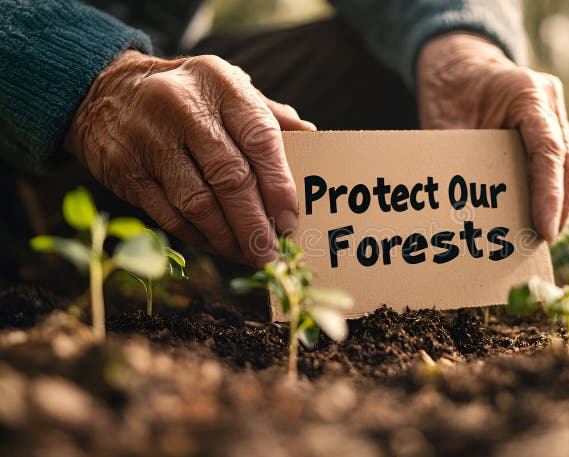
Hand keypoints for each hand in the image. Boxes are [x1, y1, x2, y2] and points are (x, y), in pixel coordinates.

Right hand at [67, 50, 315, 266]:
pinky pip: (167, 214)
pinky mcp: (124, 168)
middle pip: (229, 178)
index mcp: (220, 85)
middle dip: (255, 225)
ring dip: (227, 238)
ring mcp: (148, 138)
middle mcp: (182, 107)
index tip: (290, 220)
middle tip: (272, 255)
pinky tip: (217, 245)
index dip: (279, 185)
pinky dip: (197, 236)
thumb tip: (314, 141)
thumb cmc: (189, 97)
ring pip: (197, 203)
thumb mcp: (229, 89)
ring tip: (248, 255)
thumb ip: (269, 116)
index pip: (260, 138)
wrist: (106, 90)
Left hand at [417, 33, 568, 242]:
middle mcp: (549, 101)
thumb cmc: (448, 90)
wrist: (457, 66)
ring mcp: (554, 114)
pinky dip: (550, 191)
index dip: (549, 194)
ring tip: (542, 235)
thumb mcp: (445, 122)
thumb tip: (461, 209)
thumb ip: (458, 158)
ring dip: (559, 202)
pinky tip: (539, 217)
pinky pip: (557, 165)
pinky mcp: (551, 129)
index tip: (546, 229)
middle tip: (544, 240)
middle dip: (559, 205)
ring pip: (568, 165)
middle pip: (567, 162)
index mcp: (527, 92)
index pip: (548, 149)